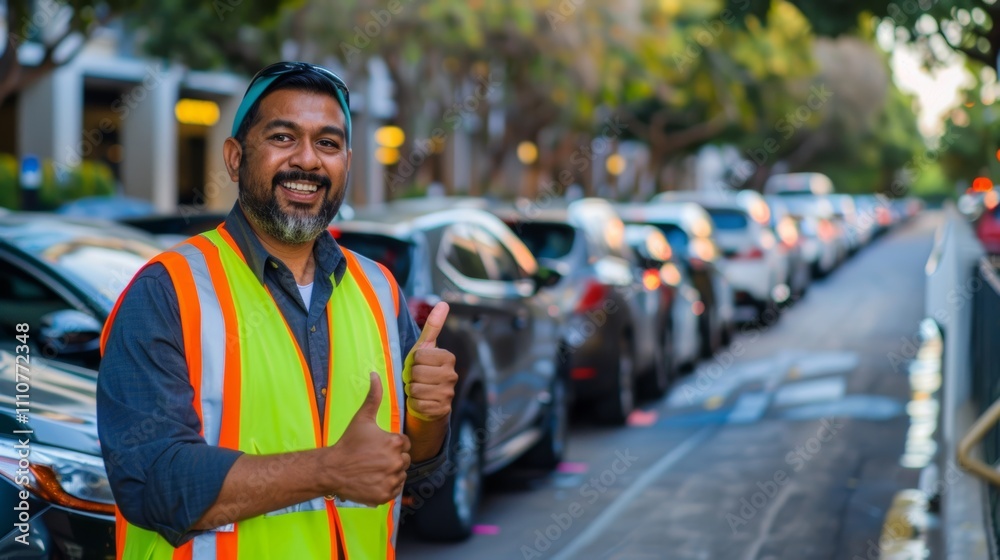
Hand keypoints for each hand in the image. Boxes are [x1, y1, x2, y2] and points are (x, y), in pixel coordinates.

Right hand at [325, 372, 410, 505]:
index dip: (391, 445)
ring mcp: (391, 479)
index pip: (404, 444)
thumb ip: (373, 396)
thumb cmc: (348, 443)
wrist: (331, 469)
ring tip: (372, 469)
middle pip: (403, 460)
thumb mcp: (362, 418)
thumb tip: (375, 374)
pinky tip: (373, 480)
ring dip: (390, 473)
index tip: (377, 447)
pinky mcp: (386, 495)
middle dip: (392, 459)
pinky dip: (386, 486)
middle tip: (373, 459)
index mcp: (395, 442)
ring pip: (400, 475)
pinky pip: (395, 489)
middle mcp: (397, 461)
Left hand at [404, 302, 458, 421]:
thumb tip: (444, 303)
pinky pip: (417, 404)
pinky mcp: (442, 410)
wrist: (427, 401)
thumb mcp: (424, 348)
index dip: (411, 362)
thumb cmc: (423, 371)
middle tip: (415, 380)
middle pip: (416, 372)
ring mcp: (448, 394)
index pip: (418, 356)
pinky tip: (420, 402)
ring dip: (411, 390)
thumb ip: (433, 326)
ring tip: (417, 390)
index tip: (417, 366)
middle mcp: (452, 375)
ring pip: (415, 389)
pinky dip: (414, 403)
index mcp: (448, 358)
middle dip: (410, 377)